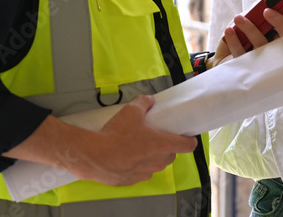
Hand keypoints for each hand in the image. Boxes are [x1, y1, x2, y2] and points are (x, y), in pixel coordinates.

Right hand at [74, 95, 196, 185]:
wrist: (93, 155)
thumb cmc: (116, 134)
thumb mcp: (131, 111)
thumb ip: (144, 103)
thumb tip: (149, 100)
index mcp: (163, 145)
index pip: (189, 146)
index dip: (189, 140)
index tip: (185, 135)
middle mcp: (158, 162)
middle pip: (171, 155)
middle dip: (166, 147)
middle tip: (155, 137)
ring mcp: (145, 173)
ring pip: (155, 165)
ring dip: (151, 157)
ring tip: (137, 147)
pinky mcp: (131, 181)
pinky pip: (140, 173)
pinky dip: (136, 166)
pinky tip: (125, 158)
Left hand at [208, 6, 282, 68]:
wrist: (223, 59)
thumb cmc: (240, 37)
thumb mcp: (251, 20)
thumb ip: (260, 10)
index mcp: (277, 35)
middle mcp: (273, 47)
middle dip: (278, 22)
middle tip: (267, 11)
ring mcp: (261, 58)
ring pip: (262, 44)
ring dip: (250, 28)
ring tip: (239, 17)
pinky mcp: (245, 65)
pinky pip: (242, 53)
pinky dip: (235, 41)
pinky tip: (230, 31)